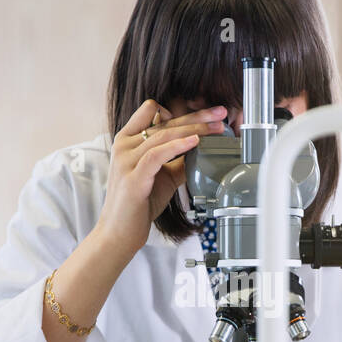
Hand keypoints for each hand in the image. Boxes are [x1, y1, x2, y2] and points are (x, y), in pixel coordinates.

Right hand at [94, 99, 225, 257]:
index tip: (205, 113)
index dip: (178, 109)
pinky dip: (177, 146)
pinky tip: (195, 142)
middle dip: (197, 116)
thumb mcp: (164, 176)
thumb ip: (178, 160)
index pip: (150, 109)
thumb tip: (203, 149)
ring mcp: (126, 159)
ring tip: (216, 129)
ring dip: (194, 129)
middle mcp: (124, 145)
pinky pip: (157, 154)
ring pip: (164, 134)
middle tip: (220, 114)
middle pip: (164, 120)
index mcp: (128, 140)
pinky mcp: (133, 177)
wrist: (120, 232)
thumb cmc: (139, 204)